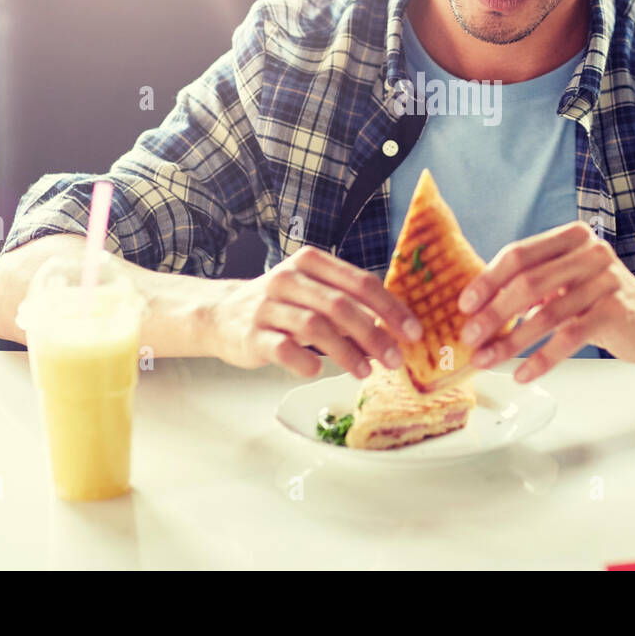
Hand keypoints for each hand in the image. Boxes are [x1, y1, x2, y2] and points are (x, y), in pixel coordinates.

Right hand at [204, 246, 422, 378]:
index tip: (413, 333)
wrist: (220, 315)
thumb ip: (351, 307)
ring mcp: (267, 306)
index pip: (361, 283)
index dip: (391, 309)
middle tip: (395, 360)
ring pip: (315, 327)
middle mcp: (288, 279)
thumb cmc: (280, 306)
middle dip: (374, 334)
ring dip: (346, 352)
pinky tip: (318, 371)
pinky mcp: (251, 334)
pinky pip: (282, 348)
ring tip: (365, 372)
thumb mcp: (314, 294)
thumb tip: (396, 332)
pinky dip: (304, 361)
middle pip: (340, 305)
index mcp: (311, 263)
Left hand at [457, 221, 634, 381]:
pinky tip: (522, 373)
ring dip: (511, 341)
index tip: (464, 305)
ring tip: (487, 360)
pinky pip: (569, 337)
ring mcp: (606, 280)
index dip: (488, 279)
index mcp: (572, 237)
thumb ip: (532, 283)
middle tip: (470, 337)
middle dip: (493, 312)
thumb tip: (476, 307)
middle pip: (529, 282)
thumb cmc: (600, 301)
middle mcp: (590, 252)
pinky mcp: (616, 311)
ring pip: (546, 314)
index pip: (520, 254)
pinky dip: (541, 359)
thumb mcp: (568, 281)